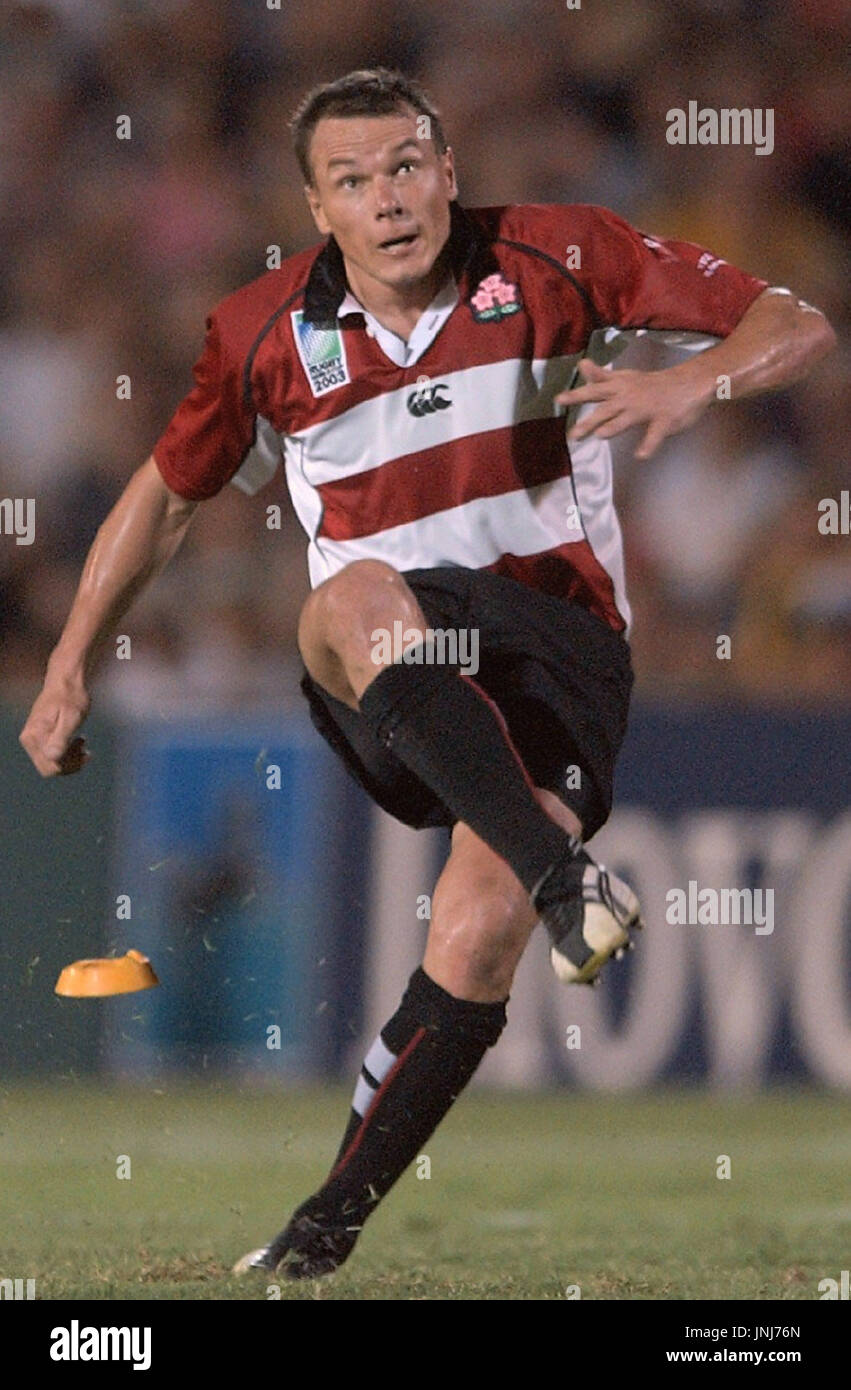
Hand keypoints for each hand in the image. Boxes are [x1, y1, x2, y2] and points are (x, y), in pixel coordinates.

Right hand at [19, 674, 91, 776]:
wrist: (66, 683)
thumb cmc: (71, 697)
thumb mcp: (71, 717)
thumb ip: (61, 738)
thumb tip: (53, 757)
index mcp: (34, 737)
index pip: (50, 766)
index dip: (69, 766)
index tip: (85, 753)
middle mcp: (29, 740)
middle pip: (50, 768)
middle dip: (70, 764)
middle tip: (86, 751)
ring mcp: (33, 740)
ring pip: (52, 764)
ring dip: (70, 759)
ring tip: (83, 744)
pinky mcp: (40, 738)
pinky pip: (52, 756)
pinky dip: (67, 754)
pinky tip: (78, 743)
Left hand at [555, 358, 714, 459]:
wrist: (689, 382)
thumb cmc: (652, 384)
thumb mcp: (625, 377)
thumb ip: (602, 377)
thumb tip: (582, 365)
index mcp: (621, 387)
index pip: (595, 389)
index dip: (576, 395)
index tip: (558, 400)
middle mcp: (630, 397)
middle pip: (605, 408)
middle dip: (588, 421)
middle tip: (573, 435)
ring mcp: (647, 409)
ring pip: (626, 420)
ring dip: (613, 427)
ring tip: (601, 435)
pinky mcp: (664, 420)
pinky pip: (655, 435)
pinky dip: (648, 445)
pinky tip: (640, 455)